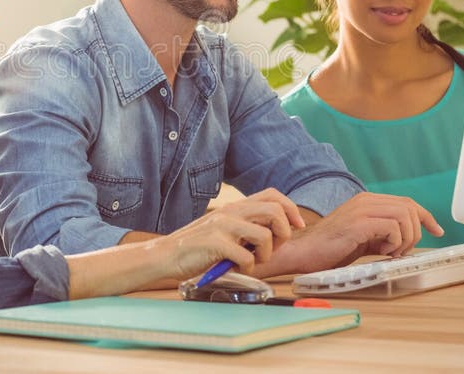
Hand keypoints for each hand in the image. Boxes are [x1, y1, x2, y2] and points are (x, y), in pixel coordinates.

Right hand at [158, 188, 304, 280]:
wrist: (166, 255)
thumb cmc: (198, 247)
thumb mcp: (225, 229)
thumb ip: (247, 227)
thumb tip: (278, 234)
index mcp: (235, 206)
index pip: (273, 195)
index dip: (291, 209)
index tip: (297, 226)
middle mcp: (231, 211)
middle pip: (275, 212)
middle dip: (283, 233)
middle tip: (272, 249)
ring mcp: (223, 226)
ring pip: (264, 235)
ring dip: (265, 254)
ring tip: (252, 261)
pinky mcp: (215, 243)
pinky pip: (247, 257)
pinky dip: (248, 267)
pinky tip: (236, 267)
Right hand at [255, 192, 443, 275]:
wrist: (303, 252)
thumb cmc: (330, 248)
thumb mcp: (362, 238)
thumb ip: (382, 234)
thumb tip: (406, 241)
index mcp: (366, 201)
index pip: (406, 202)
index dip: (426, 216)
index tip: (438, 231)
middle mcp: (365, 200)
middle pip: (410, 207)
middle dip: (416, 232)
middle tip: (401, 251)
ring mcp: (361, 210)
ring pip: (405, 215)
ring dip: (406, 238)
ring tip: (390, 252)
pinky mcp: (358, 223)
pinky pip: (392, 227)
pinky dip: (395, 243)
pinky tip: (380, 252)